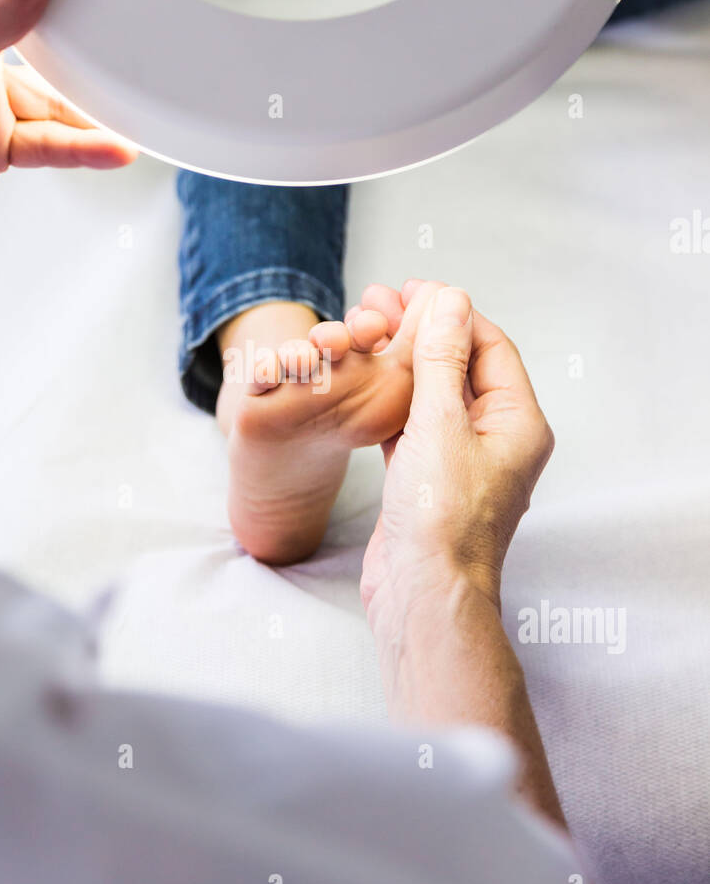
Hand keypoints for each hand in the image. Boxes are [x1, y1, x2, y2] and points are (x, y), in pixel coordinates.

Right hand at [361, 283, 553, 639]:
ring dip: (403, 364)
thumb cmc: (441, 520)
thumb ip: (440, 358)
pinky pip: (413, 426)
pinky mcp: (429, 481)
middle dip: (422, 332)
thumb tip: (449, 300)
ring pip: (434, 397)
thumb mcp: (440, 425)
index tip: (413, 290)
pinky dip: (392, 400)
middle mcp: (496, 440)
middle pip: (460, 367)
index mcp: (518, 423)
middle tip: (381, 304)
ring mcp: (462, 462)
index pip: (489, 347)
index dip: (452, 312)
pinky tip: (366, 383)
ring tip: (367, 333)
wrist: (422, 593)